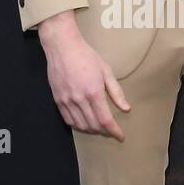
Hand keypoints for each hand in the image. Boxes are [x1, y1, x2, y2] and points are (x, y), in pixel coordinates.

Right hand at [37, 12, 130, 138]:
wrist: (62, 47)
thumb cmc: (86, 56)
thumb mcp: (106, 71)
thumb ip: (116, 92)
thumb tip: (126, 108)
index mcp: (94, 92)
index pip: (106, 120)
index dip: (114, 131)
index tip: (120, 136)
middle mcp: (80, 100)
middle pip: (93, 126)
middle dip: (104, 131)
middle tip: (111, 130)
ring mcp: (67, 101)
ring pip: (80, 126)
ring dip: (91, 130)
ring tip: (98, 127)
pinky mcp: (57, 100)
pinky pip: (68, 120)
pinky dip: (77, 125)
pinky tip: (83, 122)